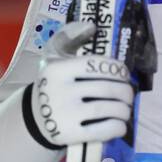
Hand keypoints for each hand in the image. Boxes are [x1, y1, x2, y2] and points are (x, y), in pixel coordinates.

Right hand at [26, 21, 133, 148]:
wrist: (33, 119)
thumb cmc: (53, 84)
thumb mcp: (54, 56)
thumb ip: (70, 36)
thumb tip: (93, 26)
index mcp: (58, 70)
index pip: (99, 65)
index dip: (119, 70)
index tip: (124, 76)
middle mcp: (60, 91)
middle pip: (108, 88)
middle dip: (126, 92)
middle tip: (129, 96)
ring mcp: (65, 114)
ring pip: (109, 109)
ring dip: (125, 110)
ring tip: (126, 110)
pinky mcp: (69, 135)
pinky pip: (104, 129)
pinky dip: (118, 127)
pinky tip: (120, 125)